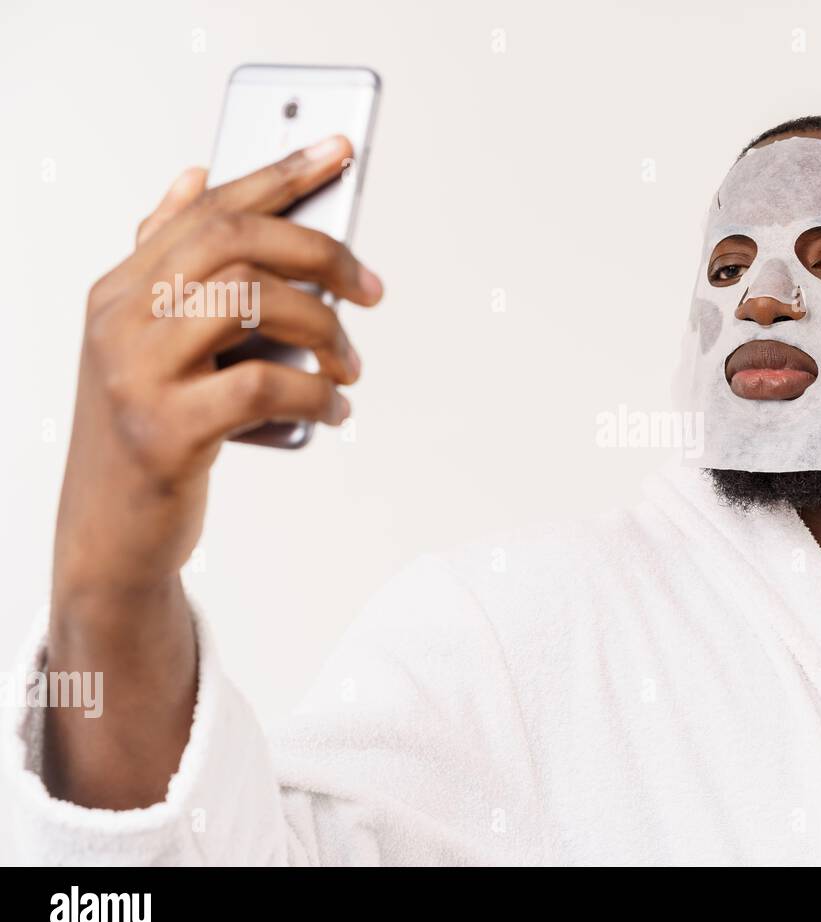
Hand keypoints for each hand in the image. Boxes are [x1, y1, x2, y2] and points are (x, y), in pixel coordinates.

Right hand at [53, 135, 382, 605]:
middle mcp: (120, 319)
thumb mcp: (150, 343)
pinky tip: (337, 410)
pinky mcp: (164, 431)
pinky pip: (263, 385)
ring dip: (326, 328)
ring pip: (252, 302)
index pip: (210, 210)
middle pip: (235, 243)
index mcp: (122, 290)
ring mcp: (136, 373)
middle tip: (370, 289)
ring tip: (351, 365)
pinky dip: (318, 393)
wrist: (110, 534)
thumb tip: (196, 178)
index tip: (339, 149)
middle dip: (320, 252)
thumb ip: (169, 264)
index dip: (279, 173)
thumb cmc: (149, 433)